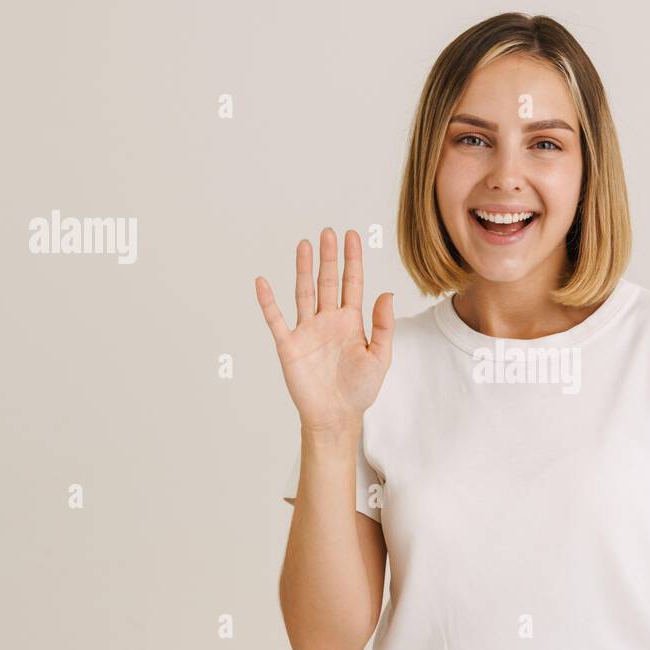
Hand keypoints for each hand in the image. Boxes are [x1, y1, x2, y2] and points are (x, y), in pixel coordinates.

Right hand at [255, 228, 393, 434]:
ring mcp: (307, 331)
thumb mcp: (380, 357)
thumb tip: (387, 293)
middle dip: (328, 257)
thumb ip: (383, 326)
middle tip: (327, 232)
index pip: (352, 283)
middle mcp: (328, 321)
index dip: (352, 260)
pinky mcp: (289, 345)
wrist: (336, 417)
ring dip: (303, 269)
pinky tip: (262, 282)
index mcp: (351, 322)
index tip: (352, 237)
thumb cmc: (360, 390)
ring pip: (304, 292)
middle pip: (327, 281)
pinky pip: (276, 320)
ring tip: (304, 245)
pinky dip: (268, 302)